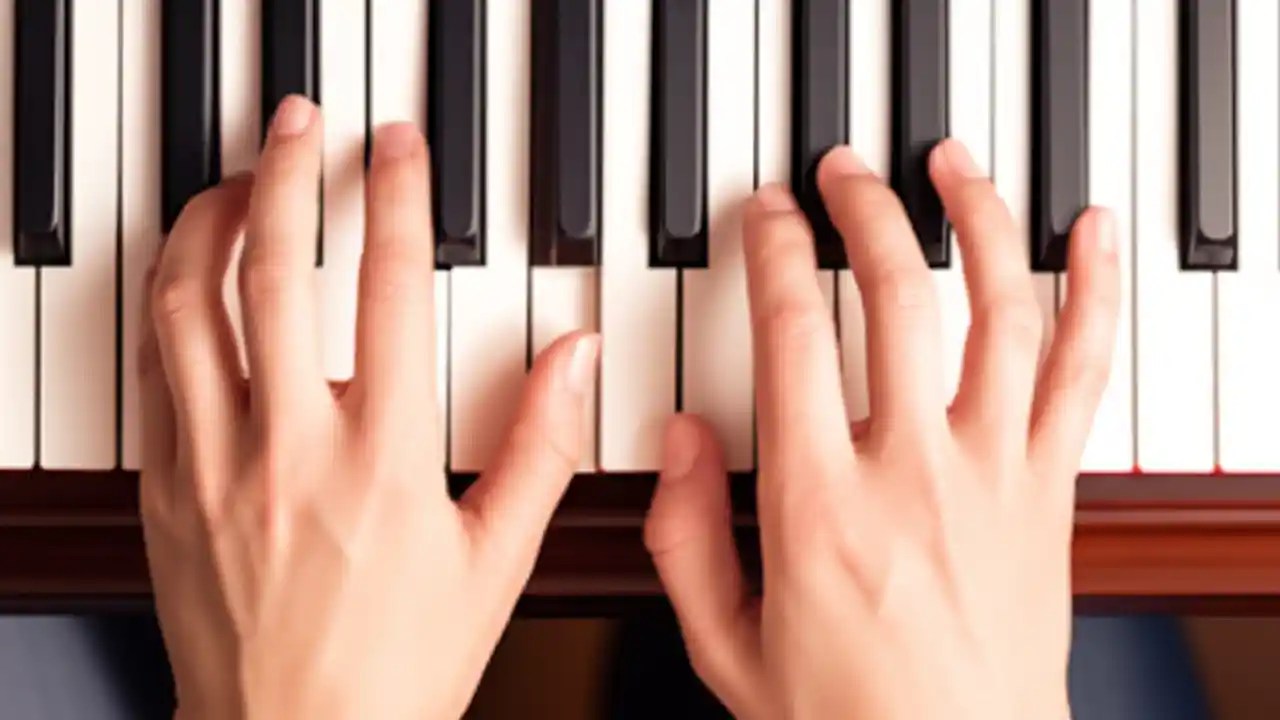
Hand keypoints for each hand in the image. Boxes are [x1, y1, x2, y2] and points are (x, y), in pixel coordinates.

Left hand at [140, 96, 598, 718]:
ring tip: (239, 186)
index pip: (394, 291)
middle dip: (290, 176)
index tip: (398, 151)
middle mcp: (291, 448)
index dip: (399, 201)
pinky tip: (195, 284)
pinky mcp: (166, 488)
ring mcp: (215, 465)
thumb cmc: (396, 668)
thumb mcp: (496, 560)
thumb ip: (543, 446)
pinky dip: (172, 305)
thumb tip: (577, 358)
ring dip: (210, 226)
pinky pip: (155, 369)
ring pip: (189, 307)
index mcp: (383, 459)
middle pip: (275, 272)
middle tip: (303, 126)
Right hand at [645, 140, 1118, 718]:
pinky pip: (1082, 371)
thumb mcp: (725, 644)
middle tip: (844, 172)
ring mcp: (994, 474)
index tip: (770, 218)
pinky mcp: (1049, 490)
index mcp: (819, 503)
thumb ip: (686, 536)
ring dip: (975, 219)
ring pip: (997, 310)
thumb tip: (679, 439)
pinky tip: (1088, 236)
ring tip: (950, 165)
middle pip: (897, 294)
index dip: (778, 252)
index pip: (793, 333)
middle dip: (865, 210)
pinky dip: (1093, 293)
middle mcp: (913, 471)